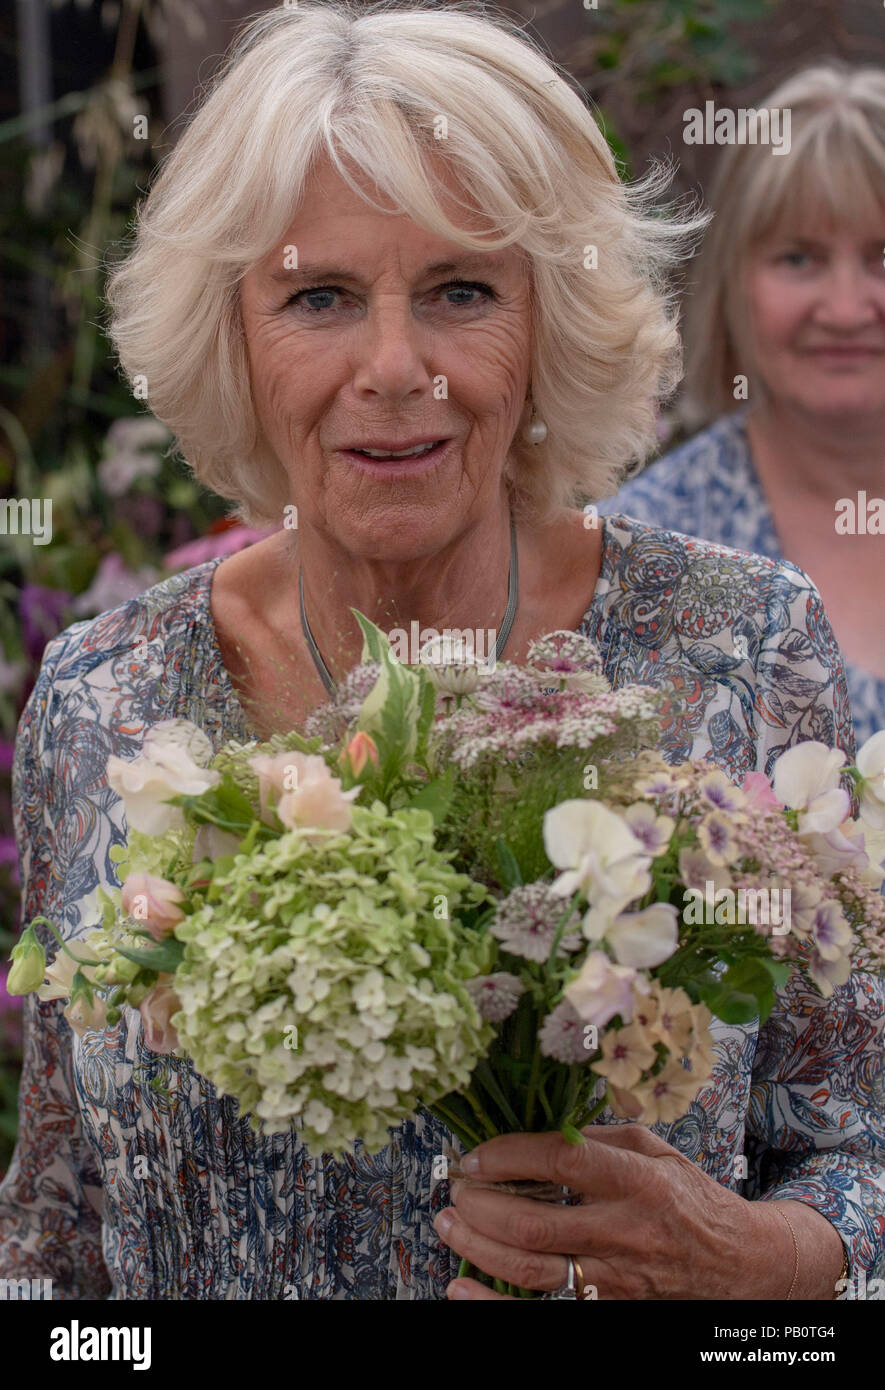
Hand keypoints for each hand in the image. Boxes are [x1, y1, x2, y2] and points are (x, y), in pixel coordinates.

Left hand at [433, 1125, 842, 1299]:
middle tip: (455, 1190)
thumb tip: (539, 1130)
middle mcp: (624, 1232)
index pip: (560, 1162)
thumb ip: (599, 1139)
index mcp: (637, 1181)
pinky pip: (541, 1310)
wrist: (742, 1264)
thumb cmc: (693, 1198)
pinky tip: (459, 1288)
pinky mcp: (609, 1308)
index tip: (476, 1154)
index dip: (508, 1156)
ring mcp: (615, 1278)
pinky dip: (493, 1303)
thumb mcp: (656, 1150)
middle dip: (480, 1206)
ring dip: (478, 1247)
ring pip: (530, 1271)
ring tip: (449, 1224)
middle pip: (534, 1224)